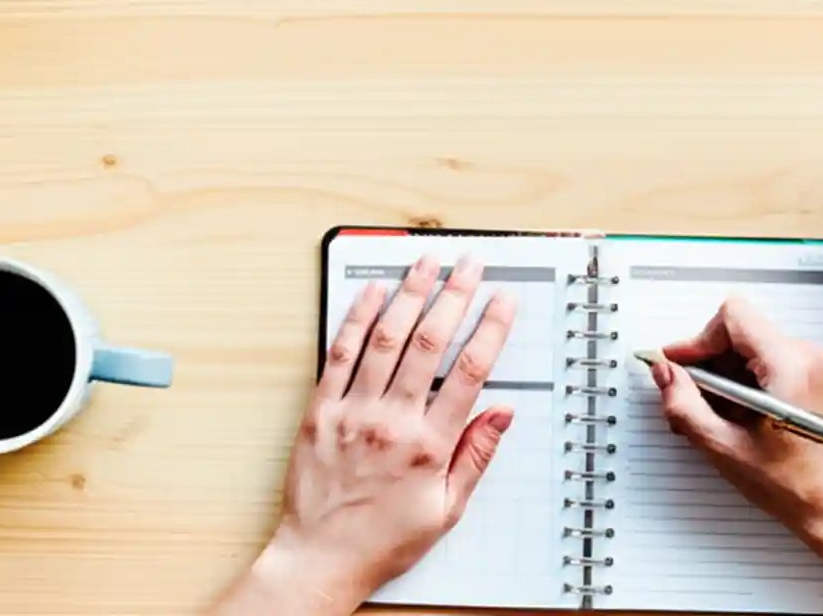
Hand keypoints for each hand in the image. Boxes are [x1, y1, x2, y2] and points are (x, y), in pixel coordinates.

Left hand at [209, 254, 516, 615]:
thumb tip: (502, 414)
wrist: (320, 559)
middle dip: (454, 295)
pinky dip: (357, 318)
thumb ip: (476, 456)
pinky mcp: (320, 411)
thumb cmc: (382, 540)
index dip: (490, 329)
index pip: (469, 372)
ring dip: (409, 294)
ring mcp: (353, 412)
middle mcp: (391, 422)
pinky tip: (372, 292)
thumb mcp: (446, 510)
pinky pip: (339, 354)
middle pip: (430, 343)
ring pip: (386, 339)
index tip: (502, 301)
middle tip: (469, 265)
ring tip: (426, 263)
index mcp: (429, 446)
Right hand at [647, 295, 822, 536]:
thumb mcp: (725, 446)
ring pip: (749, 348)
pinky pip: (764, 363)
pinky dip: (741, 383)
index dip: (698, 339)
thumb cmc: (795, 483)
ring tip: (712, 414)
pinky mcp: (811, 377)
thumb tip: (665, 374)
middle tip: (690, 396)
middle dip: (707, 362)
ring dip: (722, 376)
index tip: (679, 364)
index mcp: (790, 365)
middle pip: (739, 332)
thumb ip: (685, 405)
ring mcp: (812, 366)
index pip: (733, 318)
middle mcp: (806, 356)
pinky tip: (733, 416)